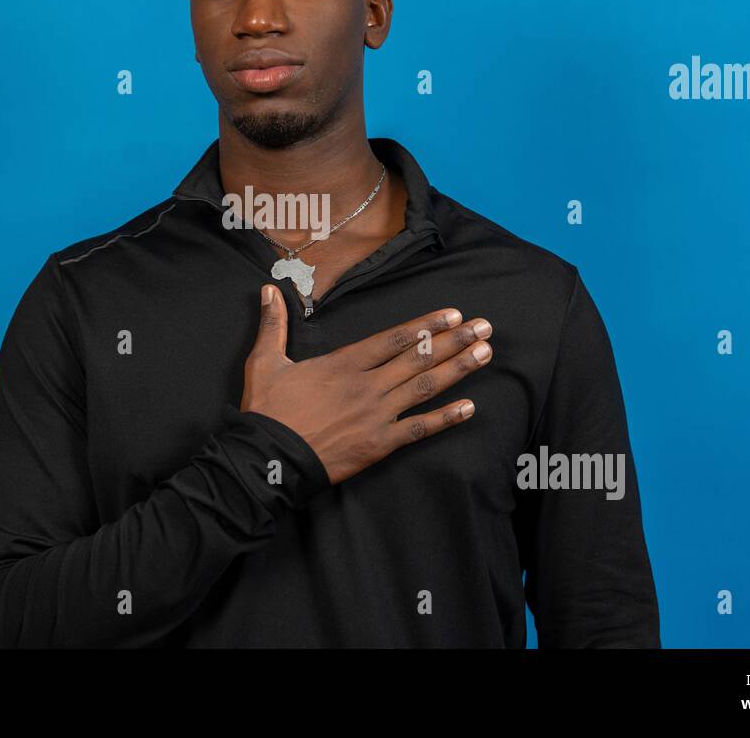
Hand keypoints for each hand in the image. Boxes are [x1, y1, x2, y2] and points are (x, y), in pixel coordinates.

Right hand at [241, 284, 493, 484]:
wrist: (268, 459)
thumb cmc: (267, 411)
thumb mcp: (264, 362)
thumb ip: (273, 325)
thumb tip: (267, 290)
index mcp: (343, 363)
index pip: (394, 338)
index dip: (426, 325)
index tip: (453, 314)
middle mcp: (367, 385)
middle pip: (419, 358)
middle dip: (454, 341)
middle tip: (484, 327)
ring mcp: (376, 415)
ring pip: (425, 387)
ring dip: (458, 369)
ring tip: (485, 354)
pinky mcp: (379, 443)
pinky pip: (419, 429)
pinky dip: (446, 418)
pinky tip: (470, 408)